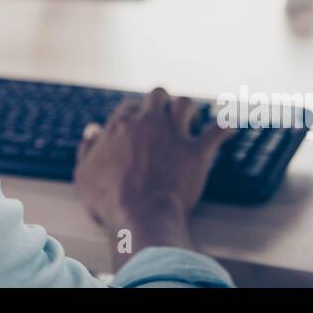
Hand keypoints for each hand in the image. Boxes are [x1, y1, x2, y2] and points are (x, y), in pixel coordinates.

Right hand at [73, 87, 234, 262]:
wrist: (141, 218)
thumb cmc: (110, 200)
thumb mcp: (84, 175)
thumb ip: (87, 149)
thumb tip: (92, 129)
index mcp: (121, 125)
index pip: (129, 107)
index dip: (134, 115)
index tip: (138, 126)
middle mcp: (148, 122)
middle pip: (157, 95)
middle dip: (161, 101)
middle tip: (165, 115)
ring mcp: (174, 135)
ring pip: (186, 104)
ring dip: (189, 110)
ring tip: (191, 119)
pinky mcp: (196, 152)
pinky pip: (217, 131)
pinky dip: (223, 128)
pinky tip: (228, 128)